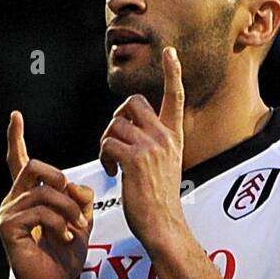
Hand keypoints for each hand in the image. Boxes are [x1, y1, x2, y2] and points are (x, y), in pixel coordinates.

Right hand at [0, 111, 93, 278]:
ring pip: (42, 192)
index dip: (16, 139)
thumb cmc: (64, 257)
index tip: (15, 117)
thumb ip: (81, 201)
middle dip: (61, 179)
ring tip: (75, 228)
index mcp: (28, 196)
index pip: (19, 161)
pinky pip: (38, 211)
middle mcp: (14, 201)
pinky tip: (65, 236)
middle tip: (77, 203)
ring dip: (67, 209)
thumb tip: (78, 188)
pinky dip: (58, 222)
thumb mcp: (80, 222)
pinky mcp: (8, 227)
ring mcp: (8, 213)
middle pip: (34, 167)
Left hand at [99, 46, 186, 251]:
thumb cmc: (161, 202)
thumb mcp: (166, 166)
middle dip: (117, 119)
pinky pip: (108, 143)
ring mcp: (150, 147)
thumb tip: (131, 132)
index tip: (170, 52)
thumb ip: (155, 145)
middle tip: (115, 142)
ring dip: (106, 142)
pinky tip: (111, 172)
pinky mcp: (134, 160)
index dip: (173, 72)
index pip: (175, 97)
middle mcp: (164, 137)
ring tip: (112, 163)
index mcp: (173, 137)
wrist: (164, 226)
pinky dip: (104, 157)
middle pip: (132, 103)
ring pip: (115, 125)